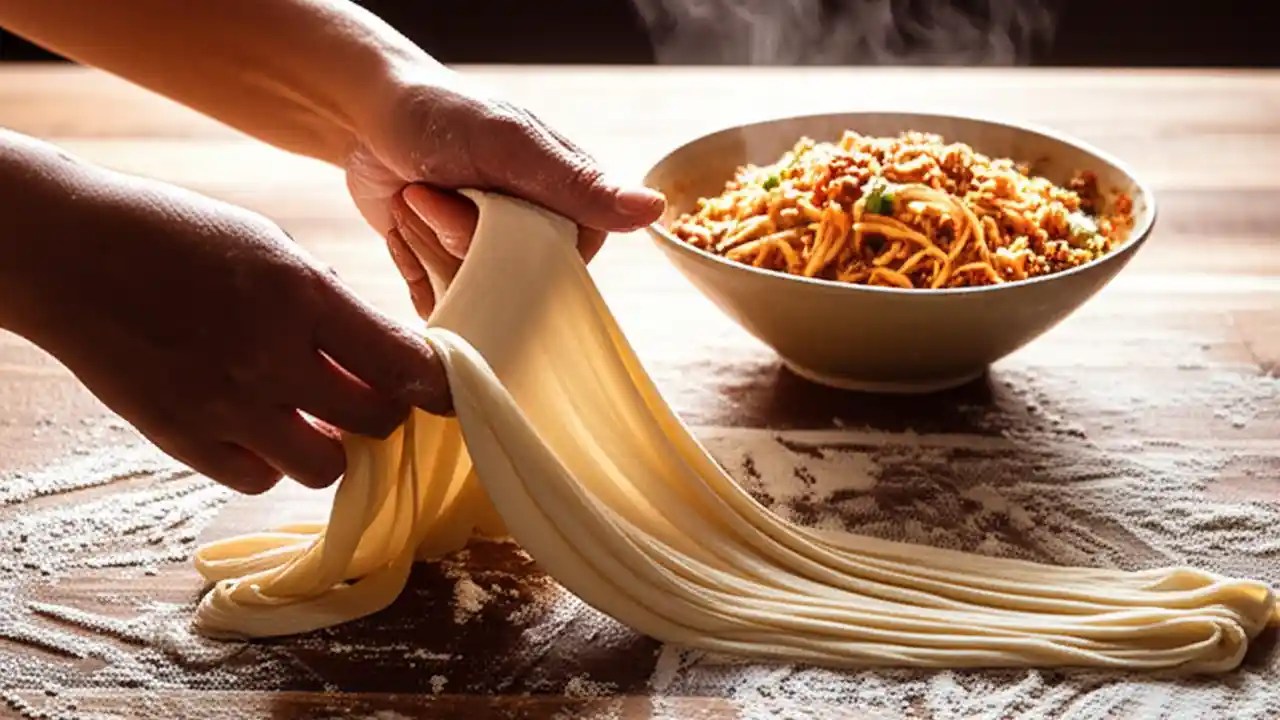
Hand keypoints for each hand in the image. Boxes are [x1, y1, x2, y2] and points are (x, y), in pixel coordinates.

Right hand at [4, 162, 448, 494]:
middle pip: (375, 422)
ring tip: (315, 419)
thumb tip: (377, 346)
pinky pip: (259, 479)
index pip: (403, 363)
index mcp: (301, 295)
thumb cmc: (176, 235)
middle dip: (386, 414)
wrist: (69, 254)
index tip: (445, 392)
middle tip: (373, 400)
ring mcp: (225, 405)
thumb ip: (327, 299)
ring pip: (325, 467)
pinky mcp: (182, 438)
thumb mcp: (268, 244)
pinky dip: (271, 461)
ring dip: (333, 447)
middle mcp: (271, 356)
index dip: (436, 385)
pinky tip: (260, 428)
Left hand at [343, 70, 665, 316]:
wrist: (364, 115)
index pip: (559, 266)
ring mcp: (495, 259)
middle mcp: (539, 236)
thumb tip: (655, 210)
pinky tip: (403, 228)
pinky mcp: (454, 276)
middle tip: (426, 197)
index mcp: (570, 203)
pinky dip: (412, 268)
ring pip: (473, 300)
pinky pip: (441, 307)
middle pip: (510, 289)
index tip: (466, 196)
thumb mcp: (511, 144)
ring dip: (427, 251)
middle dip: (456, 246)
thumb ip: (579, 184)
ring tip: (414, 201)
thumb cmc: (441, 115)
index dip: (505, 246)